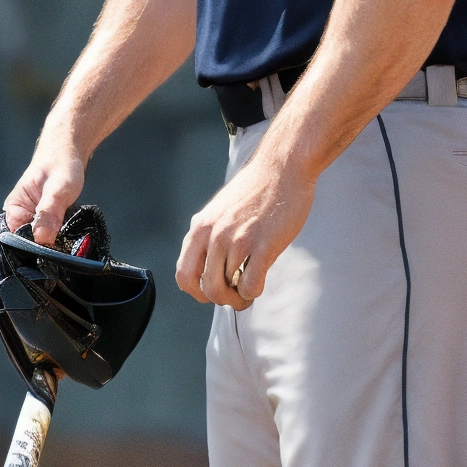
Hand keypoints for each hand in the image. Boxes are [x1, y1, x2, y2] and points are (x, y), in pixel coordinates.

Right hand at [4, 122, 85, 247]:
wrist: (69, 153)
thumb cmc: (60, 165)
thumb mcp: (57, 189)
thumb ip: (48, 213)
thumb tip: (42, 239)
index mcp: (13, 210)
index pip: (16, 240)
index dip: (32, 249)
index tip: (50, 254)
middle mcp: (20, 218)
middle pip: (30, 244)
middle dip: (46, 249)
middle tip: (64, 252)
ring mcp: (34, 221)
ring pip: (43, 242)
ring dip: (56, 245)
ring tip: (69, 246)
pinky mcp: (47, 222)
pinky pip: (52, 237)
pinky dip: (61, 238)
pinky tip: (71, 239)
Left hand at [175, 137, 315, 308]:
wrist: (282, 167)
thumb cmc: (256, 190)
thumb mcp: (220, 212)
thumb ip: (211, 238)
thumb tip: (210, 271)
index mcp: (200, 228)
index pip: (184, 275)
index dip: (197, 291)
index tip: (212, 292)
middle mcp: (214, 235)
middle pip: (206, 288)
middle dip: (222, 299)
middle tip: (236, 296)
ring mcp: (237, 240)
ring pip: (227, 289)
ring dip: (240, 297)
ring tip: (250, 288)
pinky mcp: (262, 245)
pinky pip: (251, 285)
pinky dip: (254, 292)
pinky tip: (260, 281)